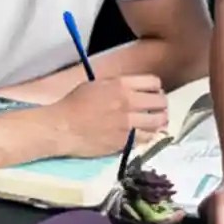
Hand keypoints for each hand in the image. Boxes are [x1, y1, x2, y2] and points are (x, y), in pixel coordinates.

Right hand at [51, 75, 168, 157]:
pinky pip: (148, 137)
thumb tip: (134, 89)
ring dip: (160, 120)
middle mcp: (129, 102)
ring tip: (158, 122)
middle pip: (161, 101)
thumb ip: (118, 85)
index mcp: (121, 85)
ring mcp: (128, 123)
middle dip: (161, 104)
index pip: (154, 82)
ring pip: (158, 121)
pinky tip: (147, 134)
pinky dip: (150, 135)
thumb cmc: (74, 104)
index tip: (153, 92)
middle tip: (158, 108)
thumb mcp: (97, 85)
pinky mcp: (125, 141)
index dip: (156, 88)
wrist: (62, 127)